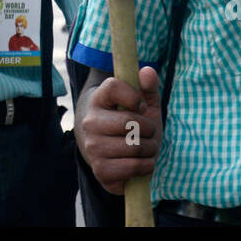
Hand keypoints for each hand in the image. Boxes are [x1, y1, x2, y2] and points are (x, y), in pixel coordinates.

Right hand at [76, 68, 161, 195]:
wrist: (113, 153)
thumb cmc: (131, 124)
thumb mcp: (143, 104)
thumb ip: (147, 87)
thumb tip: (148, 71)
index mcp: (98, 99)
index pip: (113, 87)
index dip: (135, 96)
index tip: (141, 106)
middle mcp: (90, 122)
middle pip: (130, 122)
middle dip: (150, 130)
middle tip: (148, 132)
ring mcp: (93, 147)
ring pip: (135, 147)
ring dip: (150, 149)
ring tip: (145, 147)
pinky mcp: (100, 170)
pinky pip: (133, 167)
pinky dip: (146, 166)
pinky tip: (142, 162)